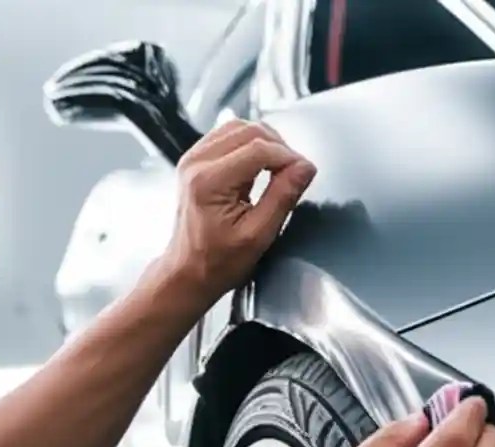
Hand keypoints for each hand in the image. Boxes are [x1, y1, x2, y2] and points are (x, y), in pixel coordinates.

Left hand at [164, 120, 316, 301]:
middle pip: (249, 130)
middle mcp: (196, 163)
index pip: (259, 149)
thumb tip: (305, 167)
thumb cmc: (218, 261)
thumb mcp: (259, 235)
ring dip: (266, 142)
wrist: (188, 270)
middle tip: (295, 171)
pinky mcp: (197, 160)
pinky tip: (262, 166)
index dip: (289, 157)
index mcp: (209, 181)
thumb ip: (283, 197)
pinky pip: (228, 136)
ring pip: (239, 127)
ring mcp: (193, 158)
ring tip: (280, 169)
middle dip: (280, 147)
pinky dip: (251, 145)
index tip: (305, 172)